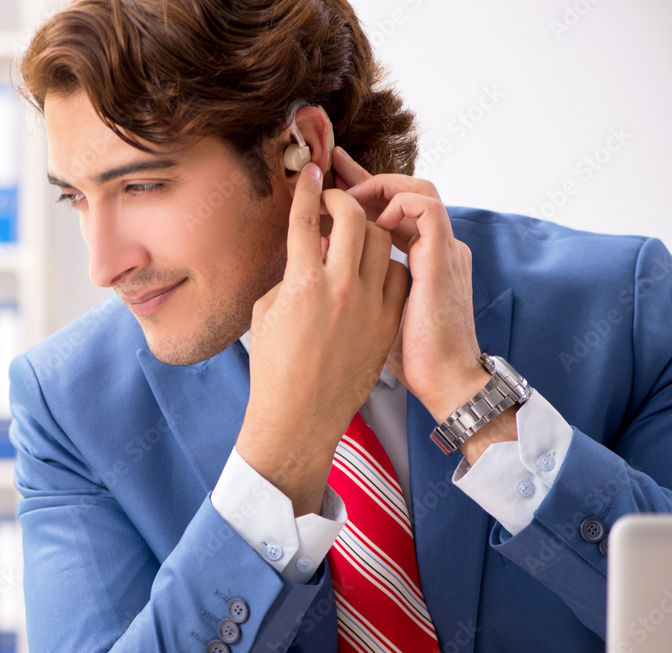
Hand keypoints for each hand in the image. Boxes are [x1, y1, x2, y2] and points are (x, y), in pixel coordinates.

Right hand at [237, 163, 408, 516]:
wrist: (300, 417)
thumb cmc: (274, 368)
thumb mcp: (265, 312)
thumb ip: (289, 274)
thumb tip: (306, 249)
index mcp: (301, 284)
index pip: (305, 219)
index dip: (307, 190)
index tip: (310, 173)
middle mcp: (340, 289)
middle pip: (352, 217)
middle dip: (341, 199)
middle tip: (332, 201)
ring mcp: (370, 305)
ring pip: (380, 240)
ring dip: (364, 227)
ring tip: (351, 233)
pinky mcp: (388, 322)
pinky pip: (396, 273)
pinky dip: (384, 262)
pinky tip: (371, 268)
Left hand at [335, 146, 489, 425]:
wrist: (441, 384)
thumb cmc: (405, 359)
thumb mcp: (371, 316)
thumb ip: (349, 288)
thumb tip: (312, 267)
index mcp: (417, 262)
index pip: (390, 214)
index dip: (362, 196)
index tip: (328, 186)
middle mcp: (433, 249)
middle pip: (403, 193)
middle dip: (366, 177)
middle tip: (333, 168)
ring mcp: (441, 251)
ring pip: (419, 190)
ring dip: (382, 185)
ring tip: (349, 195)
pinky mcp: (442, 257)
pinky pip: (426, 208)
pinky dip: (400, 203)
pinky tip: (373, 217)